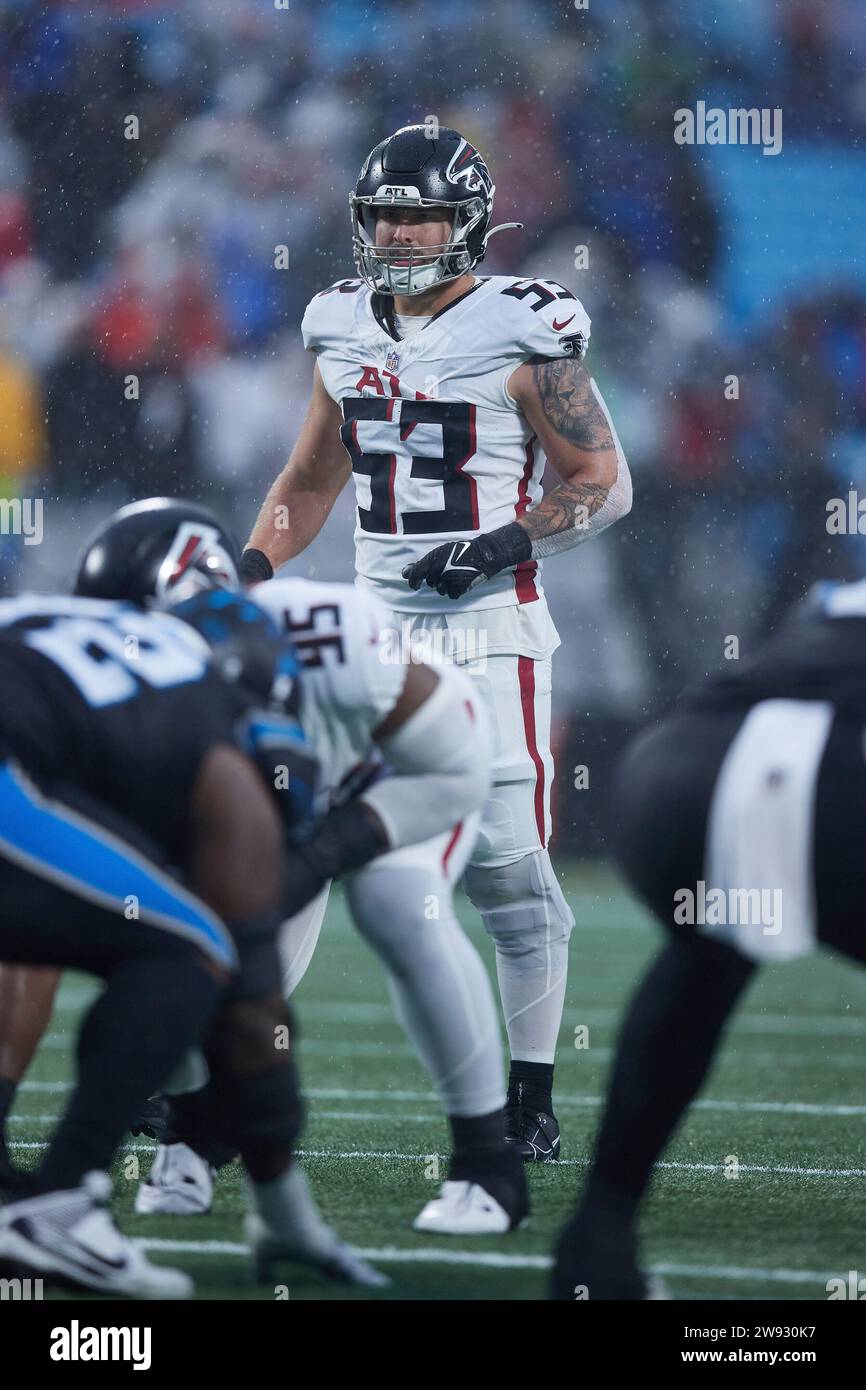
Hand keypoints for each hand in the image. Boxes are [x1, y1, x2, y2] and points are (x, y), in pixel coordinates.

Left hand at [402, 524, 530, 599]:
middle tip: (445, 573)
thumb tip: (405, 572)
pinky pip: (451, 595)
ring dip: (445, 585)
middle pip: (430, 582)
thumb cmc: (462, 551)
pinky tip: (460, 582)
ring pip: (440, 590)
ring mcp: (448, 581)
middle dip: (435, 579)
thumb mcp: (441, 552)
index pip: (415, 575)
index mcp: (433, 560)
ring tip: (454, 576)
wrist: (482, 555)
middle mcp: (439, 572)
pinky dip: (455, 590)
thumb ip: (423, 563)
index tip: (414, 585)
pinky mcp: (459, 589)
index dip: (413, 581)